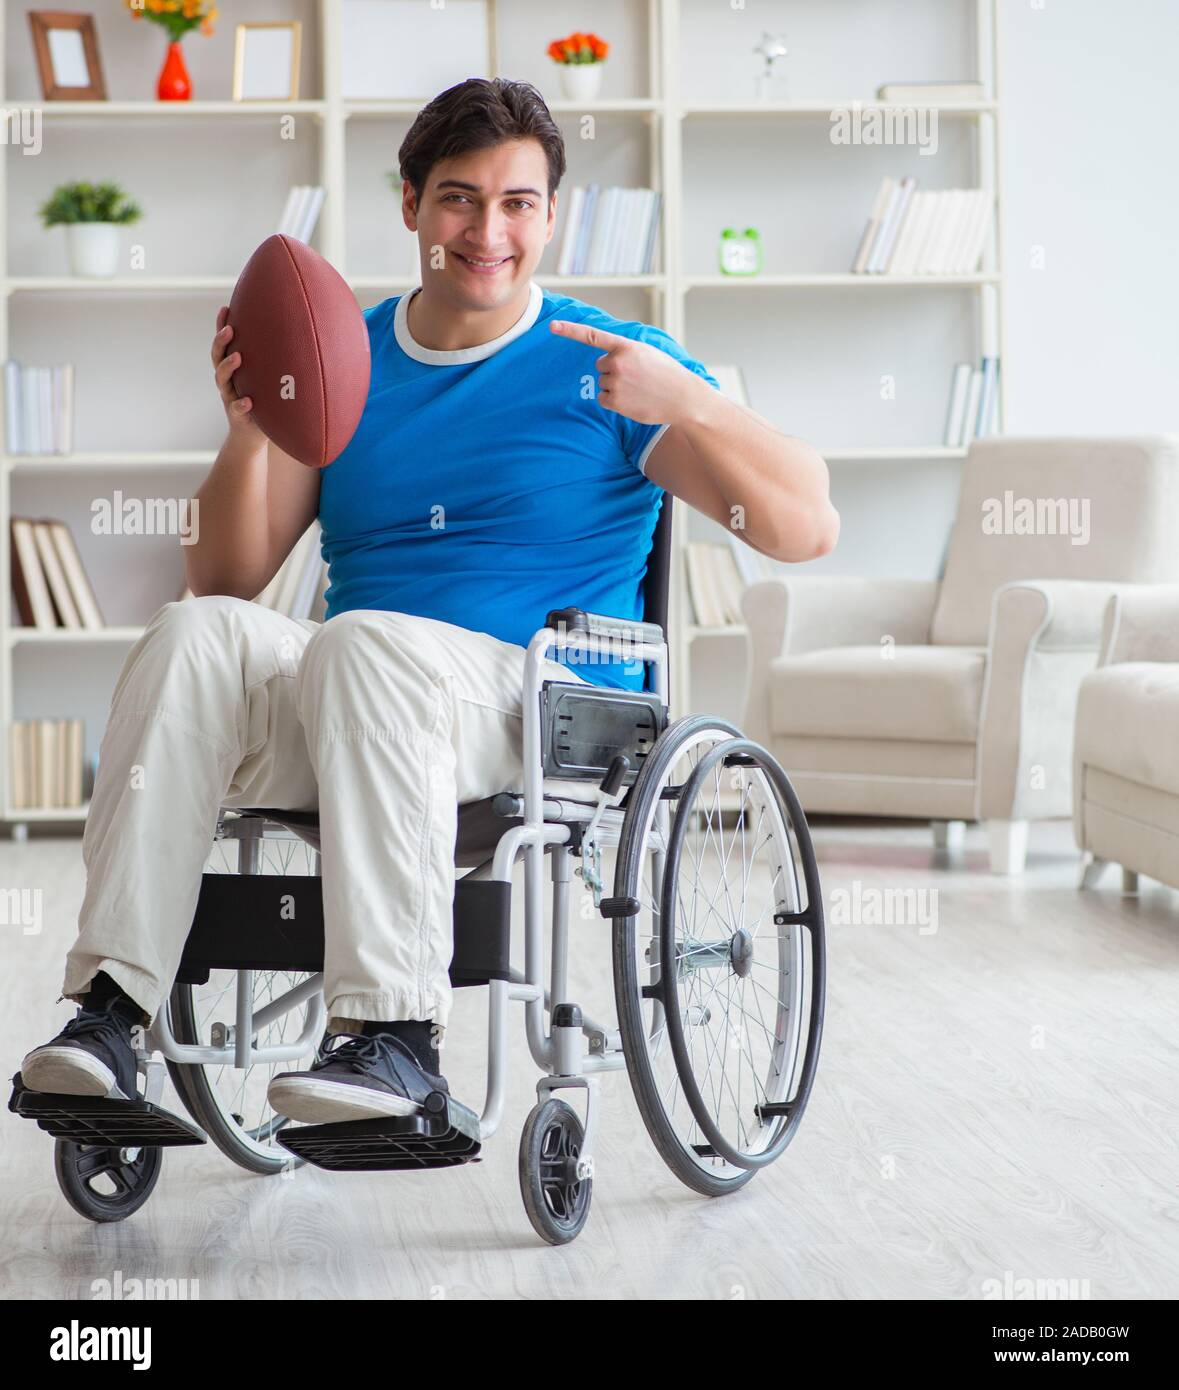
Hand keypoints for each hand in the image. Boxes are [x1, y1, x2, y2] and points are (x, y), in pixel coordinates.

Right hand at [211, 305, 265, 444]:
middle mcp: (227, 381)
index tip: (225, 308)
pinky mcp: (236, 416)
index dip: (221, 326)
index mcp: (233, 370)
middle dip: (221, 342)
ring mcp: (229, 397)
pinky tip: (248, 401)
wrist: (252, 435)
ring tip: (237, 357)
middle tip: (230, 329)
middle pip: (217, 357)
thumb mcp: (264, 380)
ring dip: (228, 367)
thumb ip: (270, 362)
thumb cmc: (262, 402)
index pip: (223, 344)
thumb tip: (294, 336)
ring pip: (222, 380)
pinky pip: (236, 409)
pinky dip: (241, 404)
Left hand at [549, 318, 708, 427]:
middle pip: (600, 365)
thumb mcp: (648, 353)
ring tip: (638, 389)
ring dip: (615, 386)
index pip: (592, 336)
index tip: (553, 326)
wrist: (683, 398)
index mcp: (626, 346)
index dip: (570, 331)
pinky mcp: (615, 401)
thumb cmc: (667, 374)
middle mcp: (617, 363)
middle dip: (614, 370)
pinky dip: (614, 401)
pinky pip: (603, 399)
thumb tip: (604, 362)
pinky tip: (632, 400)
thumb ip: (626, 352)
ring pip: (602, 383)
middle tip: (636, 376)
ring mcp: (615, 383)